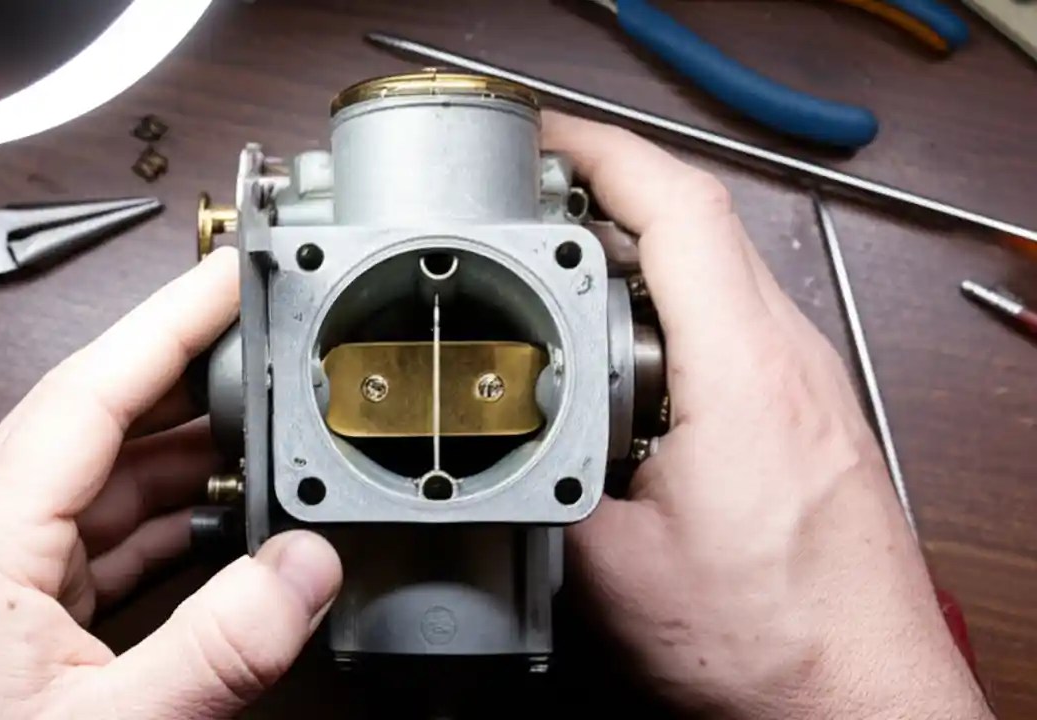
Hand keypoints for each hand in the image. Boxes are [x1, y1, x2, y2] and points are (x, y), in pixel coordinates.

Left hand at [0, 249, 342, 719]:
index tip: (229, 279)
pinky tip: (211, 530)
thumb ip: (219, 650)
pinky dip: (157, 529)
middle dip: (188, 384)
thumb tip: (306, 570)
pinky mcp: (0, 626)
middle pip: (93, 429)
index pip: (86, 394)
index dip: (168, 325)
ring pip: (94, 488)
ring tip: (261, 438)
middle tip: (267, 350)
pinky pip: (90, 547)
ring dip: (180, 462)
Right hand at [544, 114, 990, 718]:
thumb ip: (540, 486)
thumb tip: (497, 443)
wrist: (862, 694)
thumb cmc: (777, 641)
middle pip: (700, 226)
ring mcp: (808, 381)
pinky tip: (624, 358)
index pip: (681, 209)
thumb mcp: (613, 569)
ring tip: (563, 281)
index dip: (603, 154)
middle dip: (606, 199)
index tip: (544, 144)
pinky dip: (671, 308)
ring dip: (637, 258)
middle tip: (531, 215)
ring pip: (717, 272)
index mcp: (743, 373)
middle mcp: (791, 359)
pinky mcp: (807, 411)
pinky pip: (734, 322)